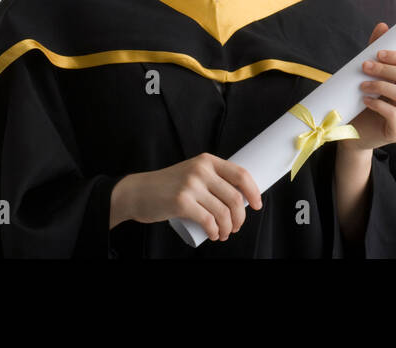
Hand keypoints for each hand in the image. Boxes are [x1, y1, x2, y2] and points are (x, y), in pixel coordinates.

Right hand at [109, 153, 261, 241]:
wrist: (138, 192)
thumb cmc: (168, 186)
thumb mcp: (192, 173)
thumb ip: (211, 178)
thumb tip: (240, 195)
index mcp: (207, 161)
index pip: (241, 174)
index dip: (254, 191)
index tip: (257, 205)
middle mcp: (201, 170)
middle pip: (234, 197)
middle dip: (240, 217)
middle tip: (236, 226)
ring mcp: (191, 185)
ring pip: (223, 212)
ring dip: (228, 228)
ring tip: (224, 234)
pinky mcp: (181, 202)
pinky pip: (208, 220)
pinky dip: (216, 231)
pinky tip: (215, 235)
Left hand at [340, 22, 395, 155]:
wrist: (353, 134)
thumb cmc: (363, 103)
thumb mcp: (369, 76)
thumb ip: (376, 54)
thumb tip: (383, 25)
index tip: (377, 52)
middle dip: (385, 69)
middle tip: (365, 66)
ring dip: (381, 85)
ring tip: (363, 85)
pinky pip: (394, 115)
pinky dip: (379, 105)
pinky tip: (366, 100)